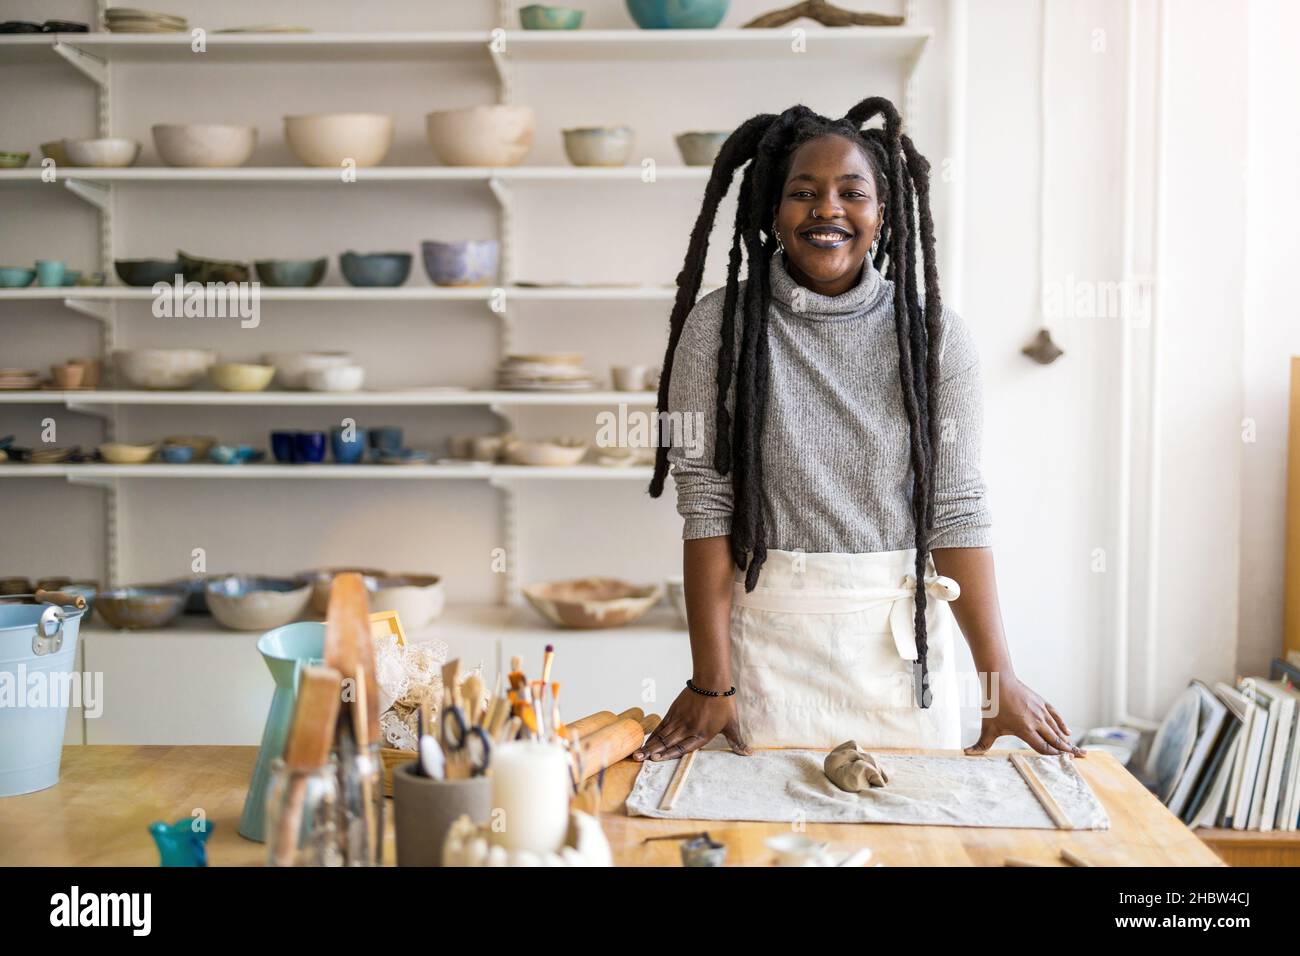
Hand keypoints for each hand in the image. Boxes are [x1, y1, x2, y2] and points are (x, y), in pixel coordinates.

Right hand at [633, 686, 750, 760]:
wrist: (712, 681)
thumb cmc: (724, 703)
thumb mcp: (732, 724)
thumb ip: (736, 741)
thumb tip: (748, 753)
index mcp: (702, 734)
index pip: (682, 748)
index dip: (668, 755)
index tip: (655, 760)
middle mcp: (688, 728)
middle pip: (667, 742)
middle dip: (652, 752)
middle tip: (637, 759)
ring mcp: (679, 719)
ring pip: (662, 735)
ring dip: (649, 744)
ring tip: (637, 753)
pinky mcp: (674, 710)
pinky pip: (662, 725)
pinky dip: (653, 733)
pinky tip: (647, 741)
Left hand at [964, 676, 1083, 756]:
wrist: (998, 681)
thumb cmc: (992, 706)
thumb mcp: (987, 727)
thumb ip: (980, 744)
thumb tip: (965, 754)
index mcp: (1025, 729)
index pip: (1043, 748)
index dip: (1053, 755)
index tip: (1064, 761)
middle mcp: (1036, 721)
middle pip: (1055, 740)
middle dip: (1067, 750)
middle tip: (1080, 757)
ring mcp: (1041, 711)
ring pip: (1057, 729)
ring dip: (1066, 739)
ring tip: (1076, 748)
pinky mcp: (1042, 703)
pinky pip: (1056, 716)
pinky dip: (1062, 724)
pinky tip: (1067, 732)